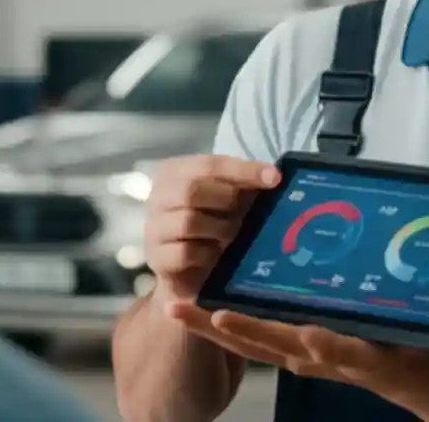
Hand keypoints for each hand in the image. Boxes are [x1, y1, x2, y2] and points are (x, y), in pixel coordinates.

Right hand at [144, 154, 280, 300]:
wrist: (185, 264)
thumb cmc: (210, 220)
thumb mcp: (227, 197)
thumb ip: (243, 185)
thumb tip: (274, 178)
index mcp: (174, 172)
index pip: (208, 165)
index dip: (243, 170)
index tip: (274, 178)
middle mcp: (158, 197)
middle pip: (191, 190)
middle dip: (227, 201)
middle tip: (247, 214)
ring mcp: (154, 229)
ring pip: (188, 221)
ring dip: (220, 229)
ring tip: (235, 236)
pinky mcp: (158, 259)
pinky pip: (184, 253)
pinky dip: (207, 253)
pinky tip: (219, 255)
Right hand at [165, 301, 428, 407]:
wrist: (428, 376)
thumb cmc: (383, 339)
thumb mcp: (340, 312)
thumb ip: (315, 290)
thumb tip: (294, 243)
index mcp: (298, 340)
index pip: (245, 328)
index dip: (206, 319)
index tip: (174, 301)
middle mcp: (307, 354)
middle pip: (251, 340)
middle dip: (210, 326)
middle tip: (176, 308)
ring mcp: (334, 358)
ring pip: (288, 346)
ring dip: (253, 333)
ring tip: (219, 317)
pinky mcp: (367, 359)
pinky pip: (343, 351)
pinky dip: (324, 344)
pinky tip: (307, 333)